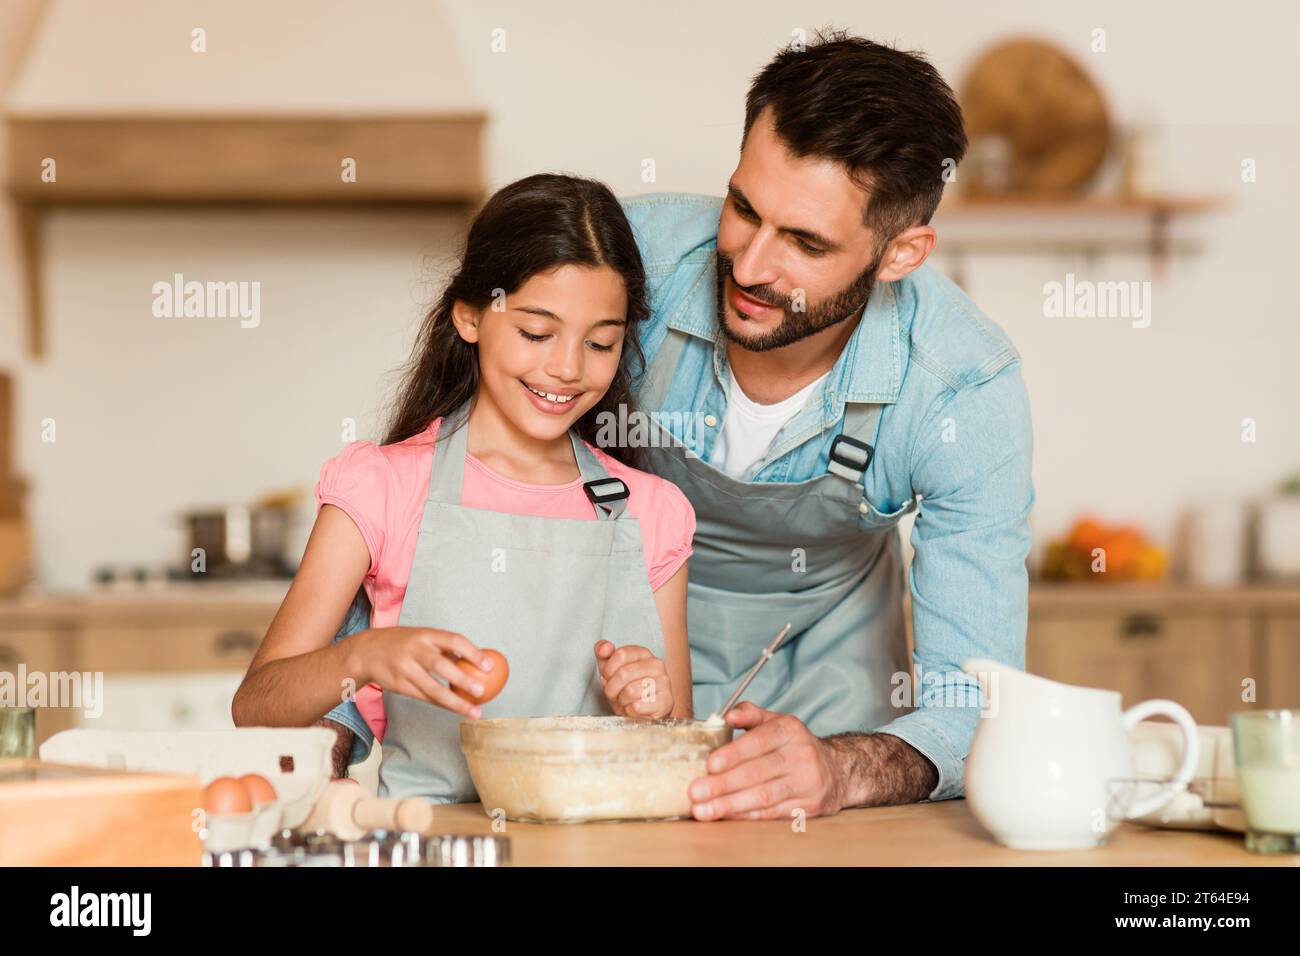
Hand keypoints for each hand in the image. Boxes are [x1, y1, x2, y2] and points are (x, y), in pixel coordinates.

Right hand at [355, 627, 493, 718]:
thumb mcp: (423, 637)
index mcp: (425, 634)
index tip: (490, 666)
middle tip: (482, 691)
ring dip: (456, 703)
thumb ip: (447, 648)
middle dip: (463, 680)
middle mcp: (414, 650)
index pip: (453, 641)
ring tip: (475, 712)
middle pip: (441, 666)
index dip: (473, 653)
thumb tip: (481, 660)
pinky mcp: (398, 685)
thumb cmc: (405, 644)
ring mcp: (404, 669)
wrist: (367, 652)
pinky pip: (424, 698)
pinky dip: (442, 705)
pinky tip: (457, 710)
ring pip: (432, 689)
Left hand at [593, 641, 672, 718]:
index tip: (608, 678)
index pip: (621, 654)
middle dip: (612, 688)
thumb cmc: (625, 688)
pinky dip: (630, 711)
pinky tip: (634, 709)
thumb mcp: (610, 669)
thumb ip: (603, 653)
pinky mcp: (666, 701)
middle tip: (614, 694)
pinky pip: (637, 707)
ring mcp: (664, 682)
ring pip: (629, 692)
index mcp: (643, 653)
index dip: (608, 670)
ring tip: (626, 701)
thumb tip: (606, 647)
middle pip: (624, 674)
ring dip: (621, 701)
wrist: (642, 714)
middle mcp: (657, 664)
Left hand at [687, 702, 844, 820]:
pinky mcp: (809, 807)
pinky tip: (726, 816)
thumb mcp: (775, 722)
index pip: (759, 741)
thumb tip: (726, 716)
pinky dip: (747, 816)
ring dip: (730, 805)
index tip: (710, 764)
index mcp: (790, 730)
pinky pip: (773, 813)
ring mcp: (807, 783)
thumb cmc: (794, 745)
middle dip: (723, 784)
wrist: (836, 770)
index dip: (734, 754)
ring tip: (703, 810)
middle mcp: (801, 755)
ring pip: (764, 796)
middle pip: (758, 773)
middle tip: (695, 792)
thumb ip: (749, 714)